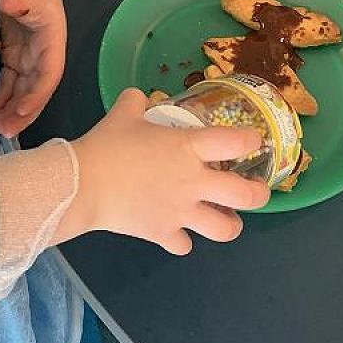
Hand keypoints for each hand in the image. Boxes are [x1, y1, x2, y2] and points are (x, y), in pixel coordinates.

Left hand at [0, 0, 65, 137]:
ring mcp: (26, 52)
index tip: (21, 110)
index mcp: (52, 36)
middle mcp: (42, 49)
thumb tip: (11, 4)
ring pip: (23, 88)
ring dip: (12, 109)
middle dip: (23, 111)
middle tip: (4, 132)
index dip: (38, 93)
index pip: (49, 72)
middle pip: (37, 87)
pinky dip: (2, 96)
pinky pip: (9, 80)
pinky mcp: (11, 51)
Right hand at [58, 89, 270, 253]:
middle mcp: (194, 181)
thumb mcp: (123, 112)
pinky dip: (182, 240)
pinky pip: (184, 245)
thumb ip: (136, 101)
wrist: (83, 183)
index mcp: (188, 147)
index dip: (250, 140)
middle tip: (256, 190)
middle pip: (245, 195)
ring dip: (230, 225)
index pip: (235, 142)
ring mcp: (181, 212)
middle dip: (258, 194)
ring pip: (224, 229)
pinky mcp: (163, 234)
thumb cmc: (107, 144)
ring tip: (226, 218)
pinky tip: (176, 232)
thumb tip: (138, 96)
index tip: (253, 140)